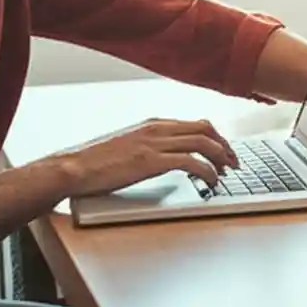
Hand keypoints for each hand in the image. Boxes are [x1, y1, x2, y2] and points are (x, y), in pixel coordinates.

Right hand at [49, 119, 238, 196]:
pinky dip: (207, 172)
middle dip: (225, 146)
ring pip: (204, 143)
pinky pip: (191, 162)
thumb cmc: (95, 162)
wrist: (72, 168)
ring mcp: (154, 143)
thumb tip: (169, 157)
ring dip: (221, 159)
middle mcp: (157, 129)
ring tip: (226, 174)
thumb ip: (150, 146)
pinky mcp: (151, 161)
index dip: (217, 139)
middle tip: (234, 163)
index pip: (197, 124)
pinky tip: (211, 182)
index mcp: (153, 125)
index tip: (225, 153)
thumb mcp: (129, 146)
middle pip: (206, 130)